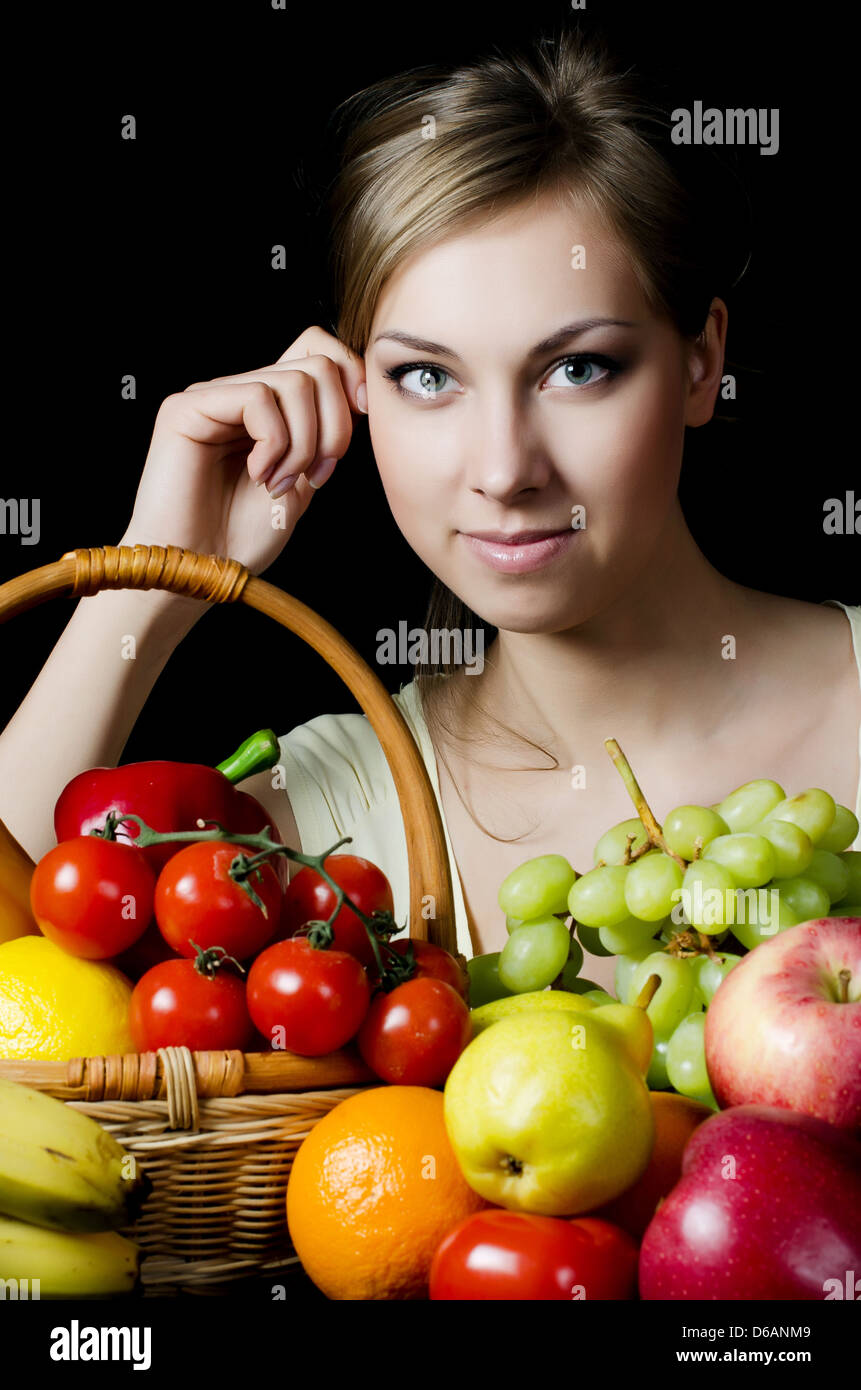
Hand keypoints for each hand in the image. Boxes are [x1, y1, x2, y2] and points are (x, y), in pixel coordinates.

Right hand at [120, 326, 366, 575]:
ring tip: (282, 484)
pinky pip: (258, 398)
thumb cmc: (241, 538)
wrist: (199, 571)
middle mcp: (238, 393)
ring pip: (295, 381)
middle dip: (335, 425)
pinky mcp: (187, 407)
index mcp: (267, 409)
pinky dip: (274, 442)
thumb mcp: (303, 483)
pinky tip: (259, 475)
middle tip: (316, 476)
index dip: (350, 374)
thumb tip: (358, 398)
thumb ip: (324, 439)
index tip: (364, 420)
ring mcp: (213, 397)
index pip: (317, 350)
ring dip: (305, 442)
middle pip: (317, 364)